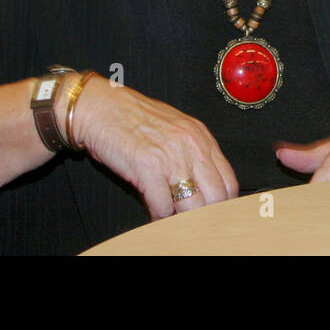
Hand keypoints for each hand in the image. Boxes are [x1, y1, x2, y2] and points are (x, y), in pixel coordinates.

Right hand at [71, 77, 238, 218]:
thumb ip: (193, 155)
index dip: (224, 205)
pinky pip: (163, 207)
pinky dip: (159, 218)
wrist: (101, 107)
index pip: (229, 182)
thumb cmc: (133, 119)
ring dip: (183, 219)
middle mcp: (191, 146)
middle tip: (193, 222)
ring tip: (174, 220)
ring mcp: (171, 156)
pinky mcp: (148, 166)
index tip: (214, 214)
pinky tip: (155, 215)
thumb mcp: (175, 130)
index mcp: (201, 137)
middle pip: (216, 197)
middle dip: (206, 215)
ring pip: (193, 206)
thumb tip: (204, 186)